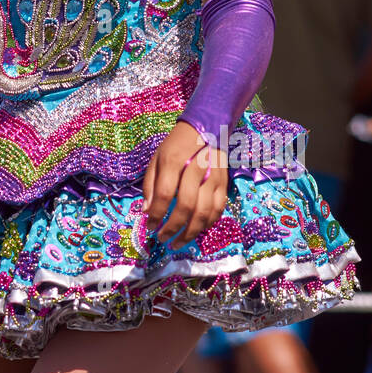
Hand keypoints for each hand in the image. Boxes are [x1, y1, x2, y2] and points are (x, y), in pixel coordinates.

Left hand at [141, 120, 228, 246]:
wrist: (205, 129)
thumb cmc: (176, 146)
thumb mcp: (156, 159)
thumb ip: (150, 185)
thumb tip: (146, 212)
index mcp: (175, 160)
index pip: (165, 193)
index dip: (156, 213)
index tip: (149, 227)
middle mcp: (197, 168)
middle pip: (186, 205)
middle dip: (173, 227)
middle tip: (162, 239)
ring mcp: (214, 177)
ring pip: (205, 212)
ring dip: (190, 233)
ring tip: (176, 243)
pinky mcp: (225, 184)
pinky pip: (218, 211)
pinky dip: (206, 225)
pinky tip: (194, 231)